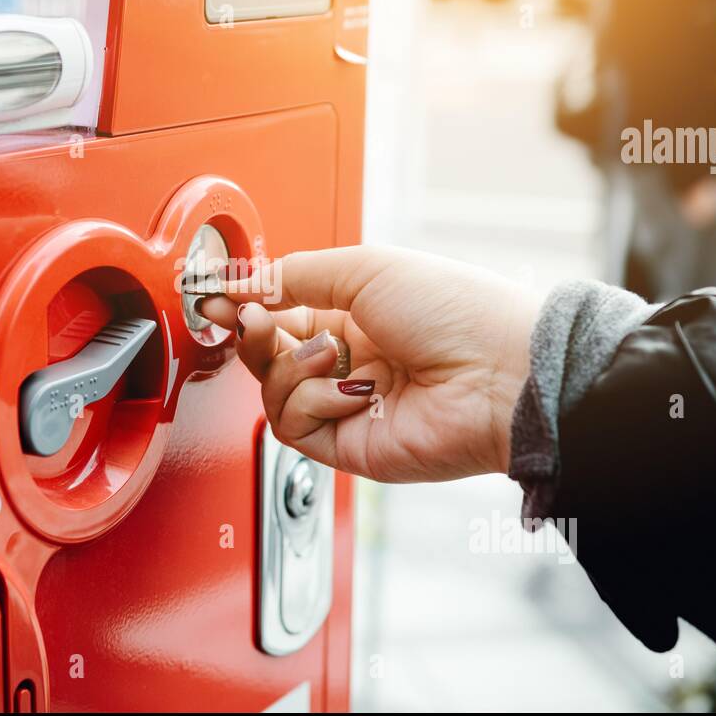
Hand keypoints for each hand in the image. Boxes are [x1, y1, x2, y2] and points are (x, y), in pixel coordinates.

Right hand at [196, 246, 541, 481]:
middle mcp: (350, 361)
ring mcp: (347, 405)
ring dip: (291, 367)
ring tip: (331, 356)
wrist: (501, 374)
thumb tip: (243, 283)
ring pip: (272, 392)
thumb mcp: (365, 268)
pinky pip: (294, 426)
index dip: (246, 305)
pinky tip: (351, 392)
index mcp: (357, 315)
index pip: (281, 313)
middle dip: (252, 333)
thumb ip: (294, 274)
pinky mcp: (348, 447)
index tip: (214, 298)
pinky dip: (312, 402)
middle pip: (267, 354)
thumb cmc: (456, 312)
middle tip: (250, 317)